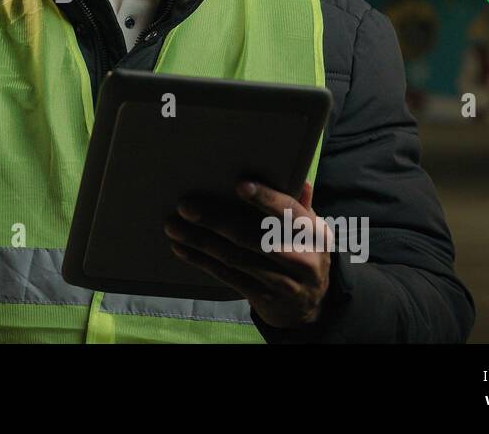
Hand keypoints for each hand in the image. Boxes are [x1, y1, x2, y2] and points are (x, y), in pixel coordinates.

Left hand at [163, 181, 331, 328]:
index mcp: (314, 235)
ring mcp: (282, 283)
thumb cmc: (304, 254)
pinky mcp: (263, 298)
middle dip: (215, 221)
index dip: (266, 199)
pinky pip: (227, 277)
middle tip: (186, 206)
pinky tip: (181, 249)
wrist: (311, 307)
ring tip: (174, 227)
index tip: (241, 186)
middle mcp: (302, 260)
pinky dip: (202, 261)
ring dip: (200, 242)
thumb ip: (301, 207)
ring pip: (234, 258)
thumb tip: (302, 180)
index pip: (289, 213)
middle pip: (252, 237)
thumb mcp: (312, 231)